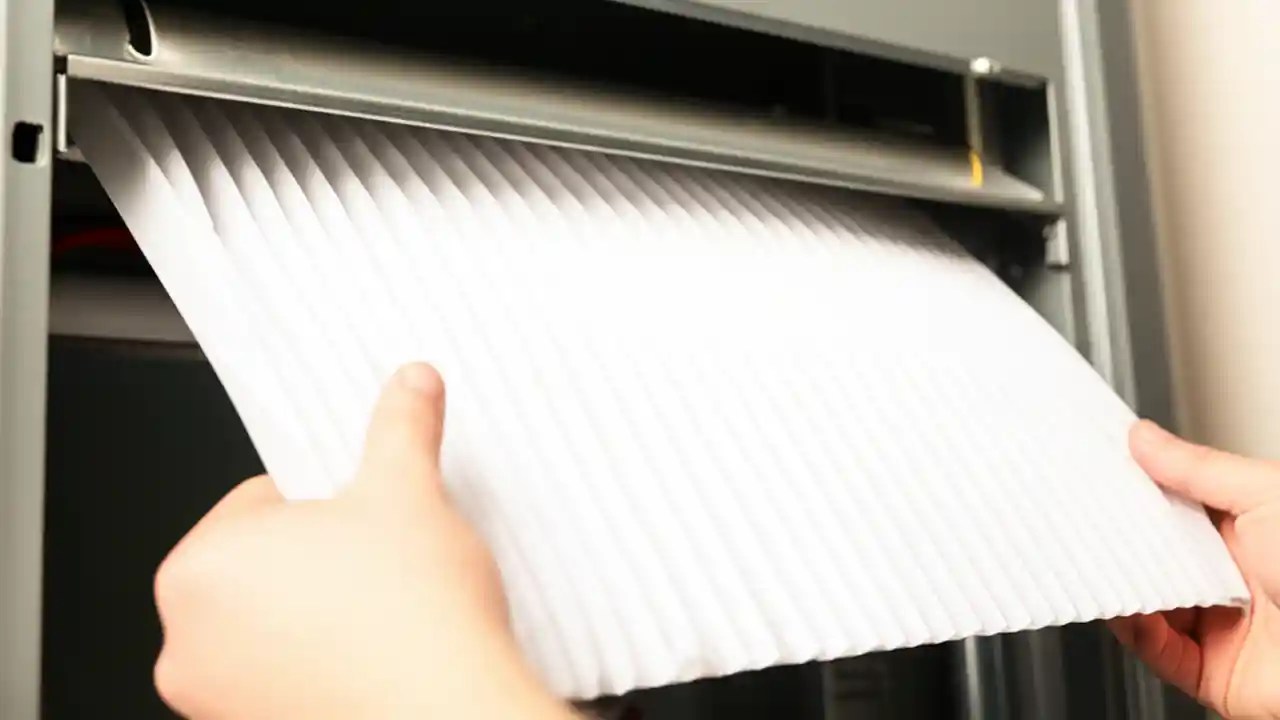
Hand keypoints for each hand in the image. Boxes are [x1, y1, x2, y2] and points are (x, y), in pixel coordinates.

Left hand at [152, 363, 576, 719]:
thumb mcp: (407, 493)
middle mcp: (186, 641)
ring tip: (383, 611)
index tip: (364, 515)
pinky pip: (285, 676)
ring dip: (320, 610)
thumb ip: (400, 427)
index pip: (261, 499)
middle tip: (380, 562)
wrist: (450, 716)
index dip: (327, 499)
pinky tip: (377, 656)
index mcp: (200, 568)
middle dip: (320, 557)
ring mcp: (216, 699)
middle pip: (262, 565)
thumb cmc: (413, 624)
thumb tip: (409, 384)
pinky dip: (322, 663)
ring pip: (273, 624)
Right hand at [1110, 420, 1279, 718]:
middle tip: (1092, 519)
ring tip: (1102, 564)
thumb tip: (1147, 439)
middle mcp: (1236, 577)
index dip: (1140, 490)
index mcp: (1253, 531)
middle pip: (1158, 555)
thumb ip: (1199, 468)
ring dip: (1124, 585)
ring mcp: (1223, 625)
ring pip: (1150, 603)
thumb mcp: (1267, 496)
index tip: (1104, 474)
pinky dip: (1135, 631)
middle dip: (1123, 539)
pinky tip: (1127, 608)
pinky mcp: (1213, 671)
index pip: (1179, 506)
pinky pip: (1157, 650)